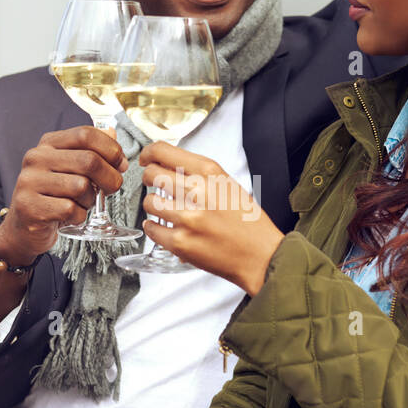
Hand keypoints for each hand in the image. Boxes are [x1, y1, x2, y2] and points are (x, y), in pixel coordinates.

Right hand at [0, 126, 128, 263]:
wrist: (25, 227)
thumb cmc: (54, 196)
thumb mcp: (72, 169)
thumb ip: (91, 150)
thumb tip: (112, 133)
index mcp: (48, 144)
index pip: (85, 134)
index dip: (110, 149)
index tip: (120, 164)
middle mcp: (36, 158)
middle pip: (89, 160)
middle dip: (110, 177)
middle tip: (112, 188)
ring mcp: (30, 182)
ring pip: (81, 186)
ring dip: (90, 200)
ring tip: (82, 203)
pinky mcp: (29, 206)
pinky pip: (70, 209)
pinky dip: (79, 216)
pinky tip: (70, 216)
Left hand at [139, 142, 283, 295]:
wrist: (261, 256)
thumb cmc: (248, 222)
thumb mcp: (229, 185)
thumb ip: (200, 174)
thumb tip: (170, 165)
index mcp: (210, 173)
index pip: (164, 151)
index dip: (149, 154)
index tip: (146, 159)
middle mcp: (198, 192)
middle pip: (152, 174)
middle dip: (149, 178)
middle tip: (152, 183)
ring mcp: (187, 218)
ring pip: (149, 201)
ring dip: (153, 204)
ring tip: (163, 208)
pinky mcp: (180, 242)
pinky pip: (151, 228)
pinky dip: (154, 227)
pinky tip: (163, 226)